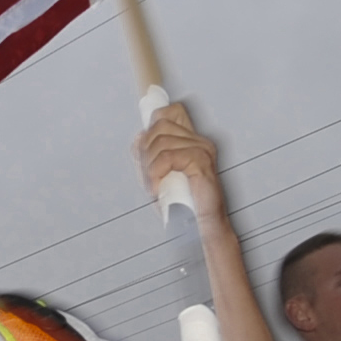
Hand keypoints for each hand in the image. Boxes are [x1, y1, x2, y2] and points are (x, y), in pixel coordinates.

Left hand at [136, 100, 228, 229]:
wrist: (200, 228)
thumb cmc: (182, 206)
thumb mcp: (156, 177)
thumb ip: (148, 156)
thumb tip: (138, 136)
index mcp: (190, 141)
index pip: (170, 112)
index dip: (153, 121)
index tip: (143, 136)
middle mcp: (198, 141)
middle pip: (159, 125)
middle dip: (145, 152)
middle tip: (149, 176)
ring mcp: (202, 149)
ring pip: (161, 142)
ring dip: (149, 168)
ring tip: (155, 186)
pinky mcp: (201, 161)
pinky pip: (168, 156)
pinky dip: (156, 173)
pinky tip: (159, 188)